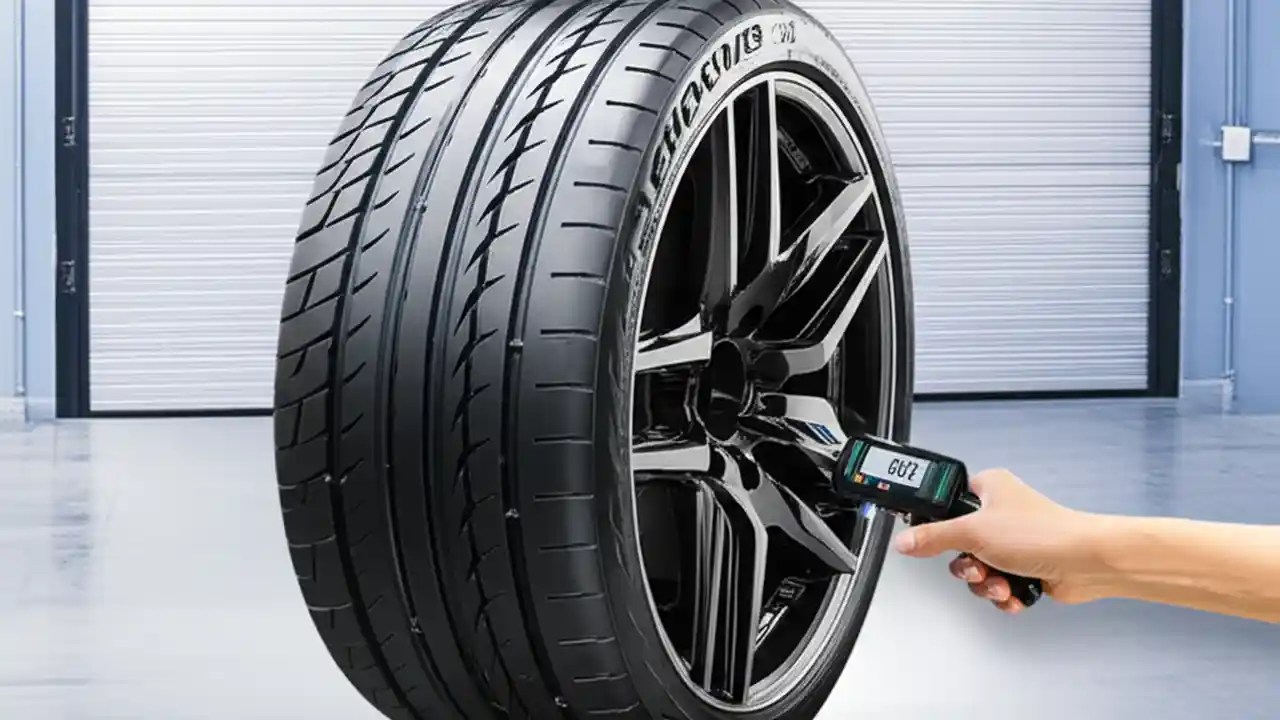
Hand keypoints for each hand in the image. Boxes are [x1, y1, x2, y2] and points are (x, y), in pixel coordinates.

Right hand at [892, 469, 1105, 613]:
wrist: (1086, 562)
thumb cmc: (1044, 533)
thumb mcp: (973, 532)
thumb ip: (933, 537)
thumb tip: (904, 540)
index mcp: (989, 489)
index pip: (948, 503)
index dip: (939, 525)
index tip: (934, 540)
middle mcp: (1001, 513)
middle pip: (959, 545)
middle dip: (967, 565)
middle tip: (978, 564)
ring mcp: (1014, 543)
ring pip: (978, 569)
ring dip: (985, 583)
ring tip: (1000, 581)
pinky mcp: (1025, 568)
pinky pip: (998, 585)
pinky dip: (1002, 594)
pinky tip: (1012, 592)